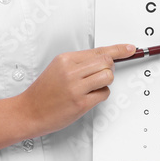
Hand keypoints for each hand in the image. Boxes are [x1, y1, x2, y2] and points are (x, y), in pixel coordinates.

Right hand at [18, 43, 134, 137]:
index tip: (130, 49)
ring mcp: (76, 88)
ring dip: (105, 82)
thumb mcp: (57, 68)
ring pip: (108, 76)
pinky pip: (104, 93)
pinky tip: (88, 98)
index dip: (118, 49)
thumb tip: (104, 59)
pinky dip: (100, 95)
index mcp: (65, 59)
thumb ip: (79, 63)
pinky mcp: (81, 103)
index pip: (99, 50)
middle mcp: (71, 71)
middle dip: (108, 69)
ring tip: (91, 87)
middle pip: (107, 62)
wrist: (29, 111)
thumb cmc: (44, 92)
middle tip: (99, 76)